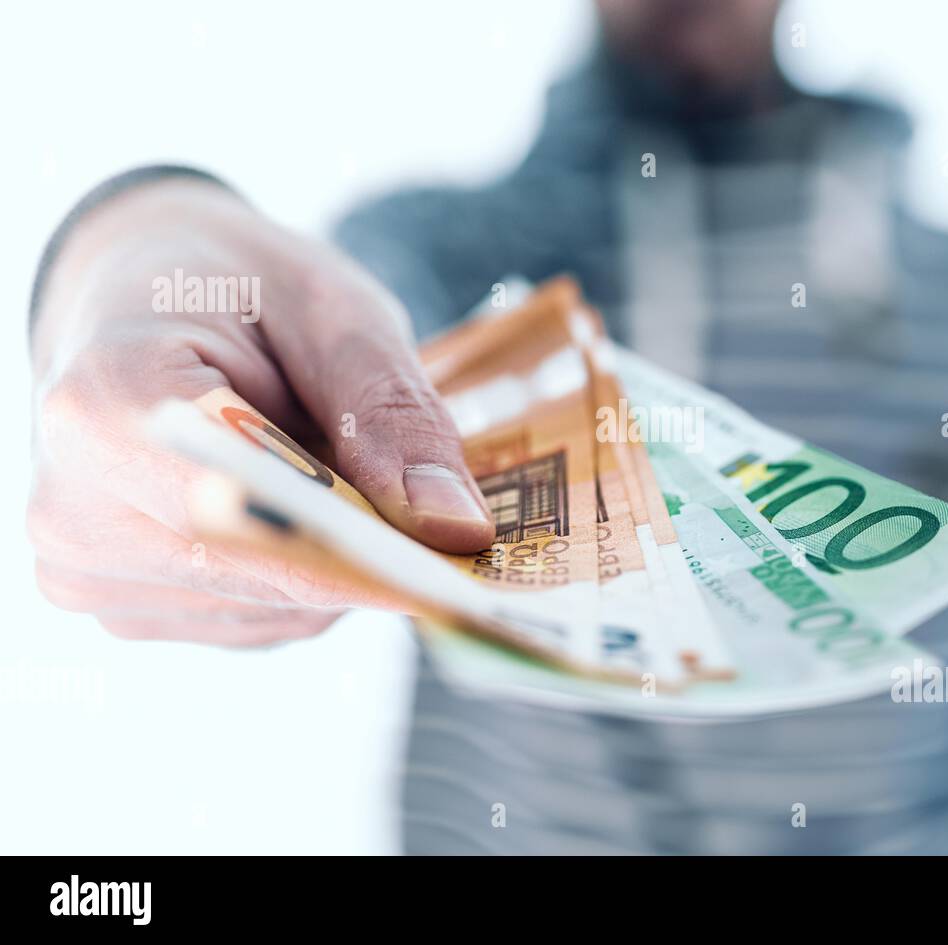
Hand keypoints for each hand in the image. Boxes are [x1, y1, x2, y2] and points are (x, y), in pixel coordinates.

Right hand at [28, 177, 494, 644]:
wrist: (148, 299)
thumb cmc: (242, 289)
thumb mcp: (337, 315)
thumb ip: (394, 416)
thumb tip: (455, 530)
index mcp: (104, 408)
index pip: (236, 509)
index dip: (353, 538)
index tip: (458, 548)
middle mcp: (77, 512)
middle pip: (269, 571)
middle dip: (366, 537)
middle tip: (426, 489)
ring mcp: (97, 574)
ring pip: (283, 603)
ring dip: (339, 549)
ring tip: (324, 460)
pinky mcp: (135, 610)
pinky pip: (270, 614)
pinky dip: (312, 568)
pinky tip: (296, 500)